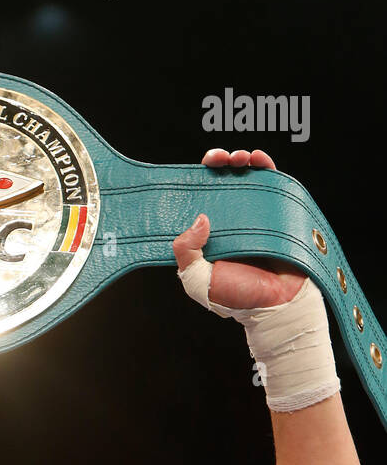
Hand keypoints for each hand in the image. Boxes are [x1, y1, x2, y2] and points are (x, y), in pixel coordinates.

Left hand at [173, 148, 305, 308]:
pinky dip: (266, 167)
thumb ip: (187, 253)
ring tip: (239, 159)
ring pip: (247, 179)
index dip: (197, 181)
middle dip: (219, 163)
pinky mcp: (278, 213)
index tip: (197, 171)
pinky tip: (258, 160)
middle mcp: (231, 222)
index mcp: (209, 235)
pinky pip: (272, 184)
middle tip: (217, 159)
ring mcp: (255, 216)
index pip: (200, 200)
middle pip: (223, 182)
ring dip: (241, 161)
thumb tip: (199, 219)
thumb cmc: (238, 298)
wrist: (276, 305)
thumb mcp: (198, 280)